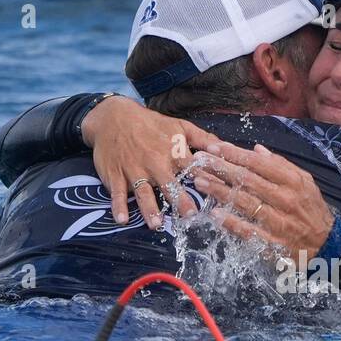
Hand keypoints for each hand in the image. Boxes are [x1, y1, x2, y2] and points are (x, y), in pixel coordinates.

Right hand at [82, 96, 220, 228]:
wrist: (113, 116)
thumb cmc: (151, 124)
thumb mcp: (179, 126)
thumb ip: (204, 139)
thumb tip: (227, 148)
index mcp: (172, 151)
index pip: (192, 169)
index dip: (205, 179)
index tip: (217, 194)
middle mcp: (154, 162)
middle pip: (168, 183)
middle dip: (179, 198)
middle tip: (188, 214)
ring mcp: (133, 169)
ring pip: (142, 191)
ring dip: (149, 208)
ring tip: (156, 224)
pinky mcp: (115, 174)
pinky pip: (117, 192)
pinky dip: (118, 205)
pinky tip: (121, 219)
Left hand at [190, 142, 335, 257]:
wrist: (327, 245)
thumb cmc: (312, 210)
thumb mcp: (304, 182)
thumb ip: (281, 165)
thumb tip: (256, 149)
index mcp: (292, 182)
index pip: (258, 163)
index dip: (234, 154)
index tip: (214, 146)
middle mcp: (286, 200)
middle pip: (248, 181)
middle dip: (220, 168)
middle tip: (198, 160)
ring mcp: (279, 223)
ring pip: (245, 203)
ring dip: (220, 192)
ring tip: (199, 182)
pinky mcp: (274, 244)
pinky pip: (249, 232)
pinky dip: (232, 223)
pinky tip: (215, 215)